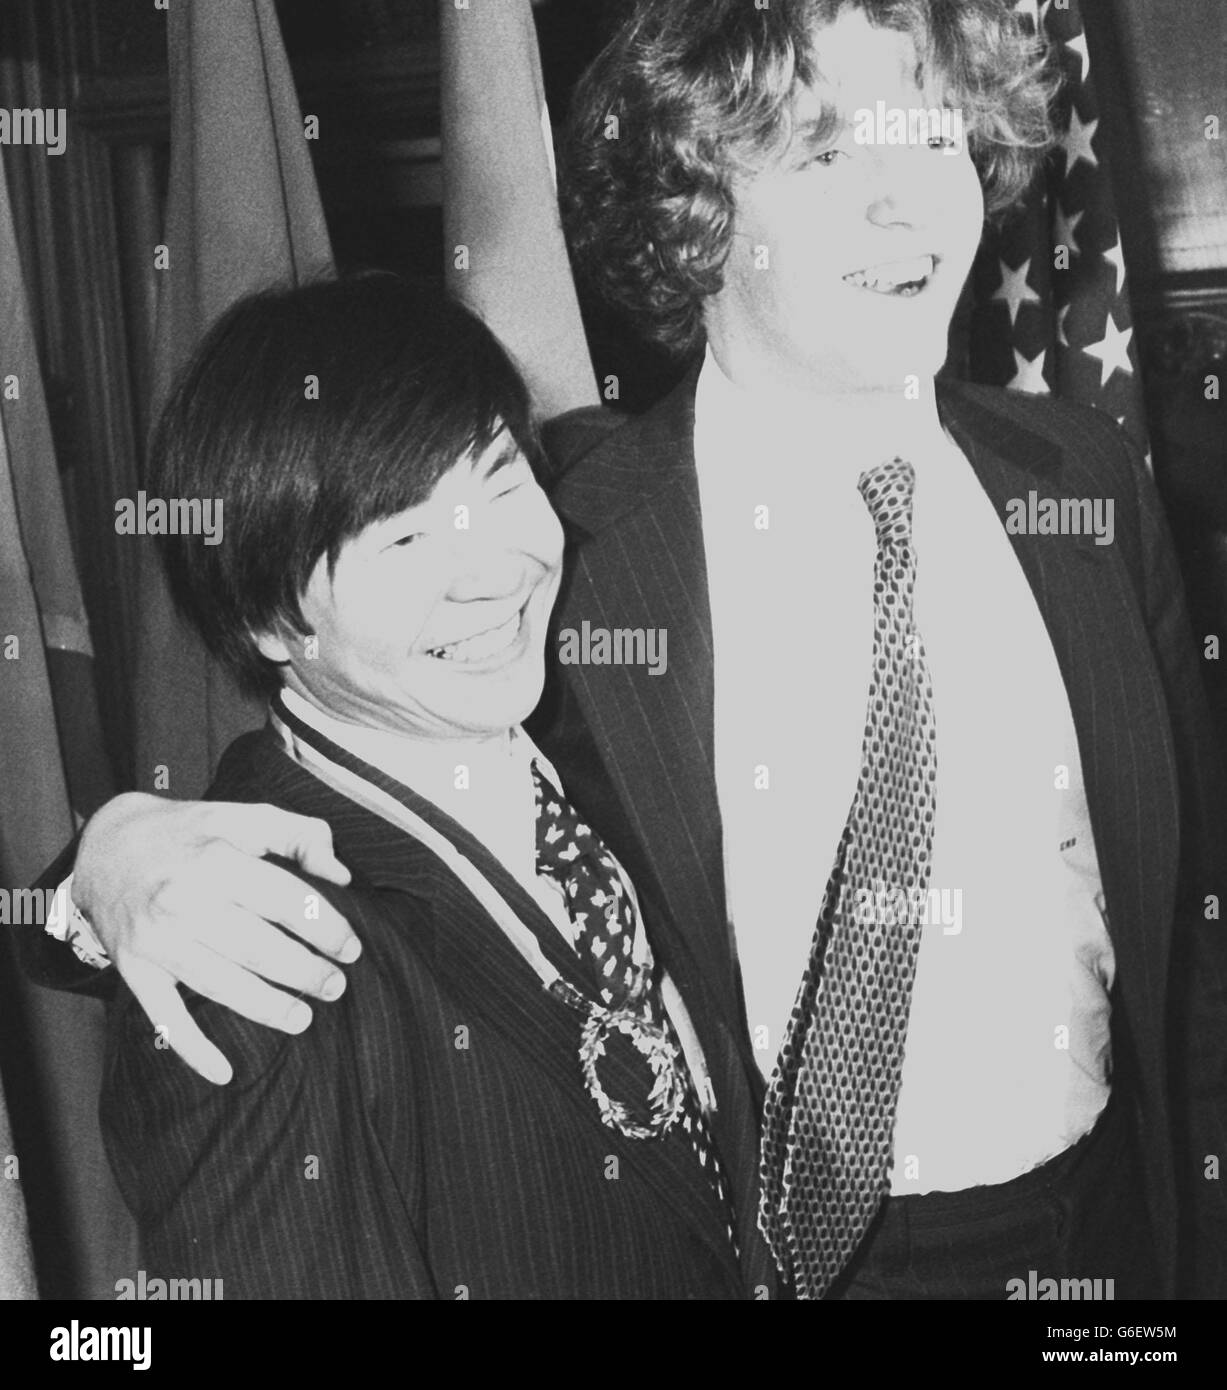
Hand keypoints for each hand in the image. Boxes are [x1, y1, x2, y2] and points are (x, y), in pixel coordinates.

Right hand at [75, 793, 358, 1085]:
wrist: (107, 847)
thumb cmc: (193, 833)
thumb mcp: (247, 815)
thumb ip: (302, 835)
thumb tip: (342, 874)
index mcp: (217, 859)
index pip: (287, 900)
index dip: (327, 927)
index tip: (351, 948)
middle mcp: (183, 901)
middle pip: (259, 948)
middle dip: (306, 973)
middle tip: (335, 986)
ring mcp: (157, 940)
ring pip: (221, 985)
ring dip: (268, 1008)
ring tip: (304, 1018)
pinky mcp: (135, 969)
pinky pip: (165, 1018)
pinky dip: (194, 1049)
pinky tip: (225, 1072)